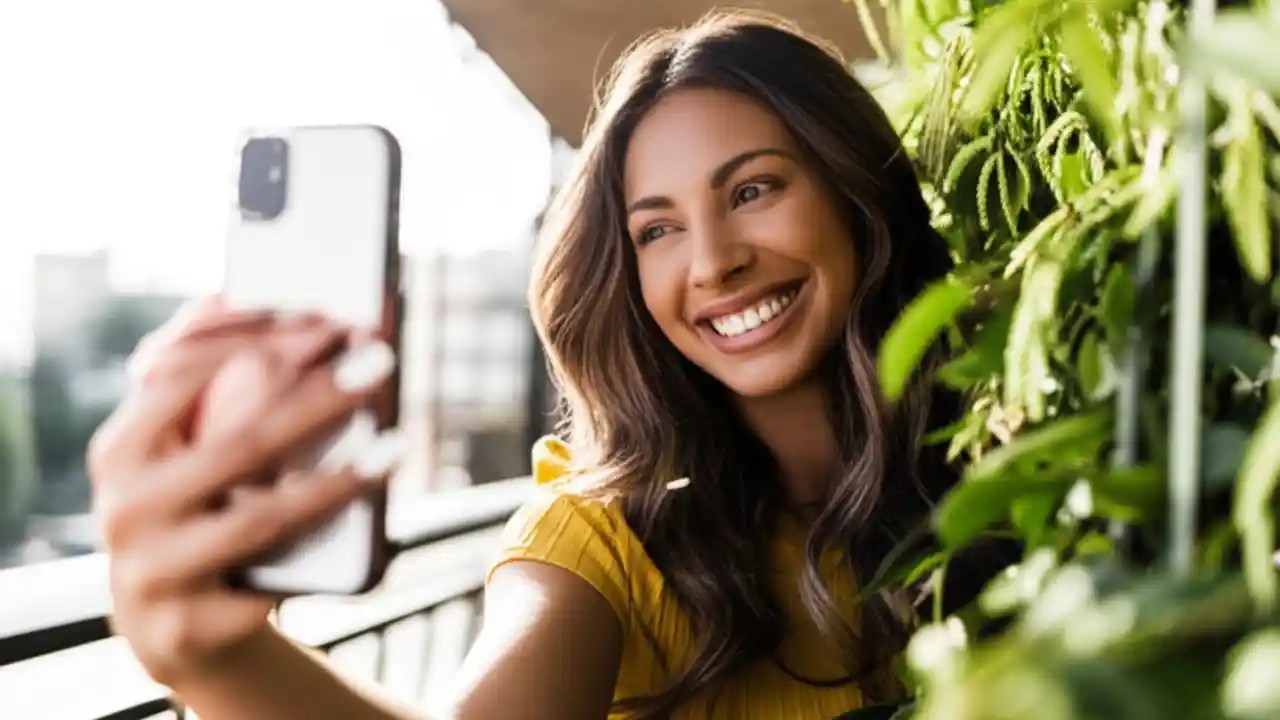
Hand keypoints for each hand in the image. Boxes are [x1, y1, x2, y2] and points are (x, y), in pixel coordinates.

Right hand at [89, 297, 397, 685]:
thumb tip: (318, 324)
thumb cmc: (204, 514)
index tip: (327, 317)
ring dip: (340, 477)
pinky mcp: (191, 627)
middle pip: (237, 442)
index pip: (184, 371)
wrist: (179, 629)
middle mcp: (125, 509)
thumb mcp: (196, 455)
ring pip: (261, 518)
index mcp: (122, 448)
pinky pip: (277, 580)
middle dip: (319, 396)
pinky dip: (332, 540)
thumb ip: (230, 397)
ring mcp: (152, 573)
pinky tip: (373, 505)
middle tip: (381, 362)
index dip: (258, 338)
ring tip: (398, 444)